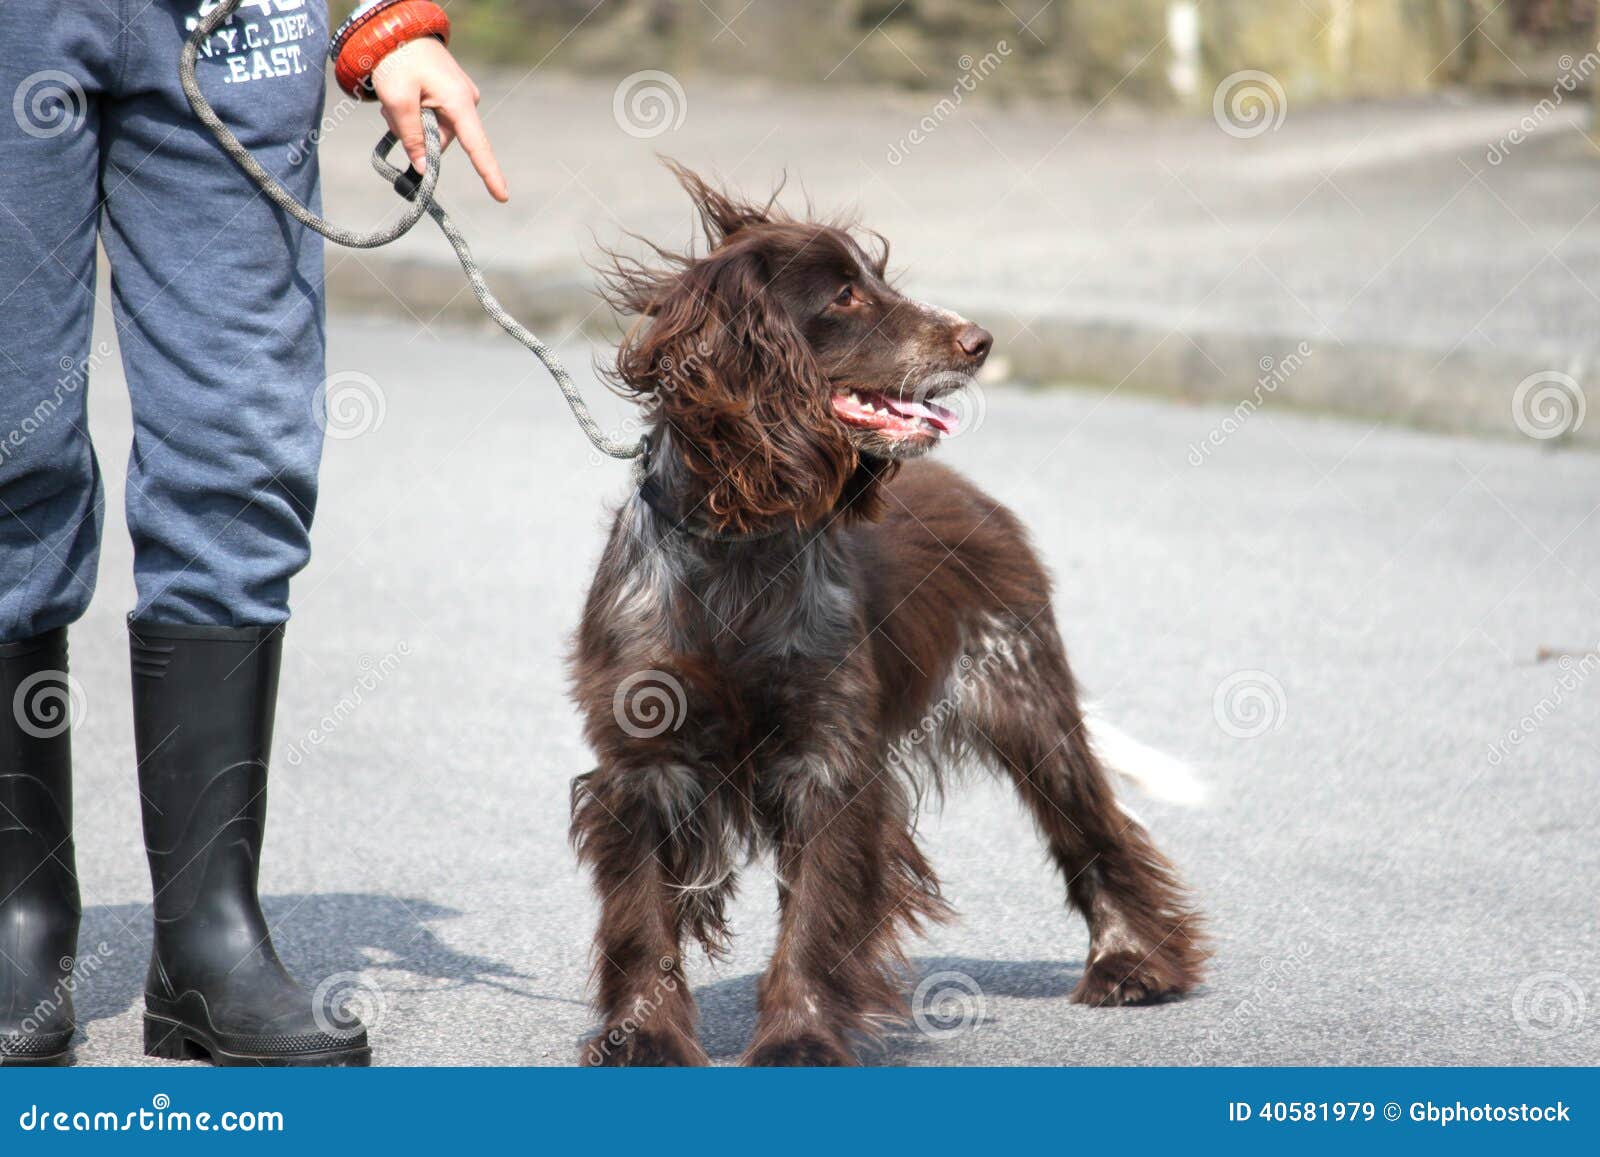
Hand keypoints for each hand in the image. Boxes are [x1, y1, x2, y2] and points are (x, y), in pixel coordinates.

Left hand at [370, 37, 508, 201]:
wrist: (395, 28)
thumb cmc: (396, 60)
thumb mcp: (397, 100)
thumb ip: (411, 137)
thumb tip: (424, 169)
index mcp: (459, 102)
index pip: (477, 146)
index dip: (489, 173)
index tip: (502, 197)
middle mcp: (466, 101)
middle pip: (442, 140)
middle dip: (417, 135)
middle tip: (392, 112)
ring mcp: (460, 96)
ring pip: (435, 129)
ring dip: (412, 123)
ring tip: (396, 99)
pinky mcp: (451, 93)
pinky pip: (434, 116)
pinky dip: (416, 113)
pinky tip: (405, 94)